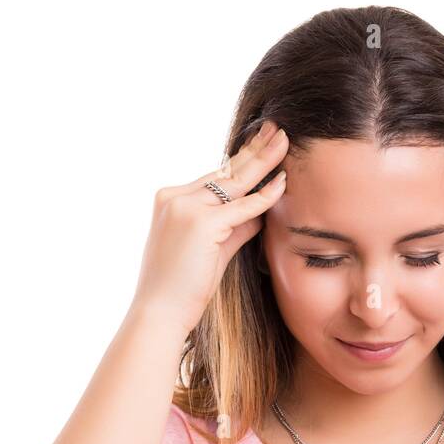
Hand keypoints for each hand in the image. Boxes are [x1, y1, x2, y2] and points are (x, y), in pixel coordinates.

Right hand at [130, 119, 289, 333]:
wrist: (159, 313)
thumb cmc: (181, 290)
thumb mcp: (211, 252)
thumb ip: (234, 229)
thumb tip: (258, 214)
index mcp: (171, 200)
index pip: (213, 177)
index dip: (239, 161)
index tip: (259, 144)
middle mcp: (175, 197)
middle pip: (224, 170)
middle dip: (253, 149)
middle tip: (276, 129)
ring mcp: (186, 208)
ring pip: (234, 182)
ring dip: (262, 161)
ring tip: (284, 142)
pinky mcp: (201, 224)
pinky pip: (241, 207)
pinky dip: (264, 196)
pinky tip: (282, 182)